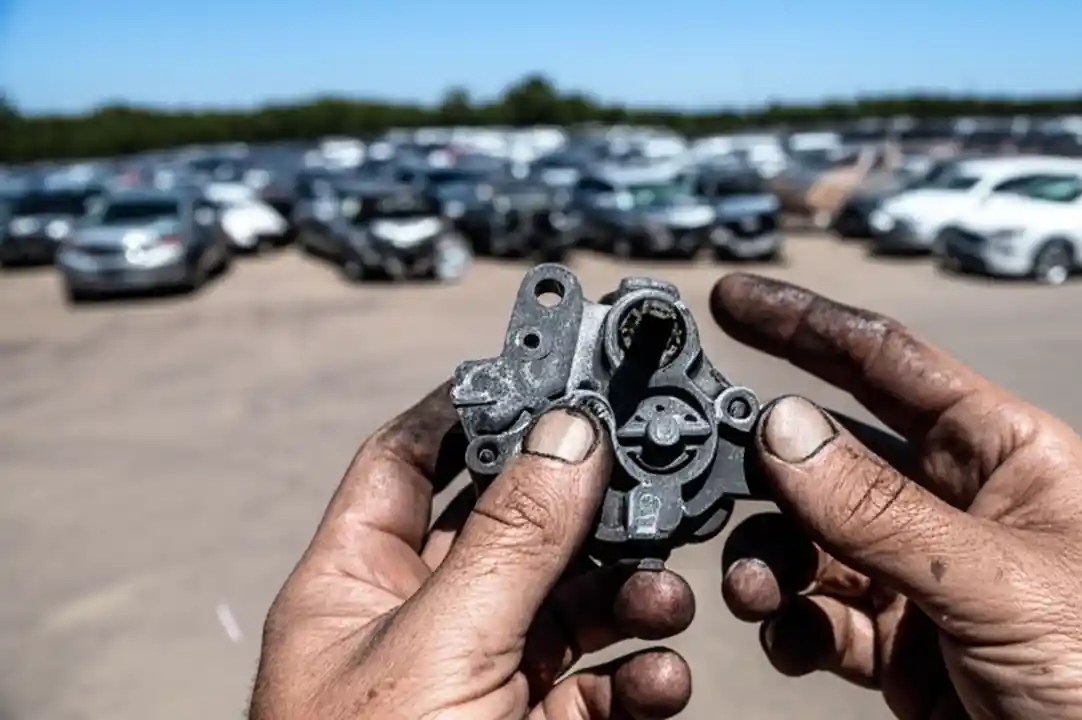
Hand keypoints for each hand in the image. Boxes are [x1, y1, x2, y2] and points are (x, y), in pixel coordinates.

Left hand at [250, 384, 694, 718]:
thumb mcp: (441, 647)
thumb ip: (513, 537)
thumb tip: (569, 431)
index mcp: (358, 585)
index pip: (412, 459)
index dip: (476, 404)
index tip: (551, 368)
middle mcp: (421, 625)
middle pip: (516, 526)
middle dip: (588, 508)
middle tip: (651, 479)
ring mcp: (483, 684)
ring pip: (574, 607)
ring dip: (630, 596)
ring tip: (661, 605)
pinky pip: (602, 688)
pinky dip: (641, 680)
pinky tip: (657, 685)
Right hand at [711, 274, 1081, 718]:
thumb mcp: (1000, 583)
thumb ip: (882, 512)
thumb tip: (782, 431)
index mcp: (1004, 455)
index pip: (889, 365)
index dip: (806, 325)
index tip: (733, 300)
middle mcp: (959, 507)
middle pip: (835, 456)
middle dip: (767, 466)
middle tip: (702, 469)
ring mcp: (929, 580)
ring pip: (815, 543)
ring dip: (770, 558)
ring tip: (753, 585)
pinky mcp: (907, 650)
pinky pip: (823, 619)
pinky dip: (791, 625)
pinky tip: (789, 637)